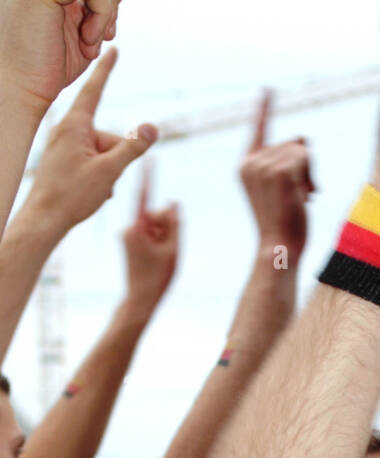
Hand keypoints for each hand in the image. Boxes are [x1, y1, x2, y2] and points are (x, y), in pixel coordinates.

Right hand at [0, 0, 119, 111]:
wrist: (20, 86)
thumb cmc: (46, 67)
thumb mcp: (80, 34)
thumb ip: (95, 14)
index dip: (109, 6)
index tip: (109, 34)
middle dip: (110, 9)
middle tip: (105, 36)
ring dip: (105, 14)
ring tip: (89, 41)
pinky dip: (101, 15)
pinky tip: (86, 38)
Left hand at [27, 48, 155, 234]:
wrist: (44, 219)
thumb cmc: (72, 195)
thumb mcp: (109, 171)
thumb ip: (132, 148)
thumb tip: (153, 127)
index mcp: (75, 125)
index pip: (95, 90)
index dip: (106, 70)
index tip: (113, 50)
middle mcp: (68, 131)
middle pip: (107, 136)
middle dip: (116, 158)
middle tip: (104, 180)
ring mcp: (65, 146)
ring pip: (102, 153)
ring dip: (108, 173)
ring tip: (93, 190)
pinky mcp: (64, 161)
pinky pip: (92, 163)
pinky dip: (98, 178)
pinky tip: (89, 193)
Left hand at [122, 167, 179, 316]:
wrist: (138, 300)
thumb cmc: (157, 277)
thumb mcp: (173, 249)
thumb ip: (174, 223)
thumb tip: (172, 202)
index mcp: (137, 226)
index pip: (144, 195)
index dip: (148, 176)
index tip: (148, 157)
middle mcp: (128, 227)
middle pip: (153, 214)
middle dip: (165, 225)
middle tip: (169, 247)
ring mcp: (126, 234)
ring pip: (151, 225)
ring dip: (161, 236)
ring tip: (162, 257)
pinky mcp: (127, 241)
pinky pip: (146, 233)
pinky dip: (155, 241)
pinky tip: (156, 258)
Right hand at [240, 92, 314, 264]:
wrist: (279, 248)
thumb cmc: (284, 224)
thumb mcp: (282, 189)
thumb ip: (286, 163)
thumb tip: (303, 139)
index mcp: (246, 166)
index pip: (259, 130)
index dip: (264, 109)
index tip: (268, 90)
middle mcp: (251, 162)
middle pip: (291, 142)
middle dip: (303, 165)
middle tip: (302, 192)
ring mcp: (264, 166)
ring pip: (301, 150)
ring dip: (309, 173)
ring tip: (301, 197)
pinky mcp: (279, 171)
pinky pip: (305, 157)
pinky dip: (310, 176)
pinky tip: (304, 196)